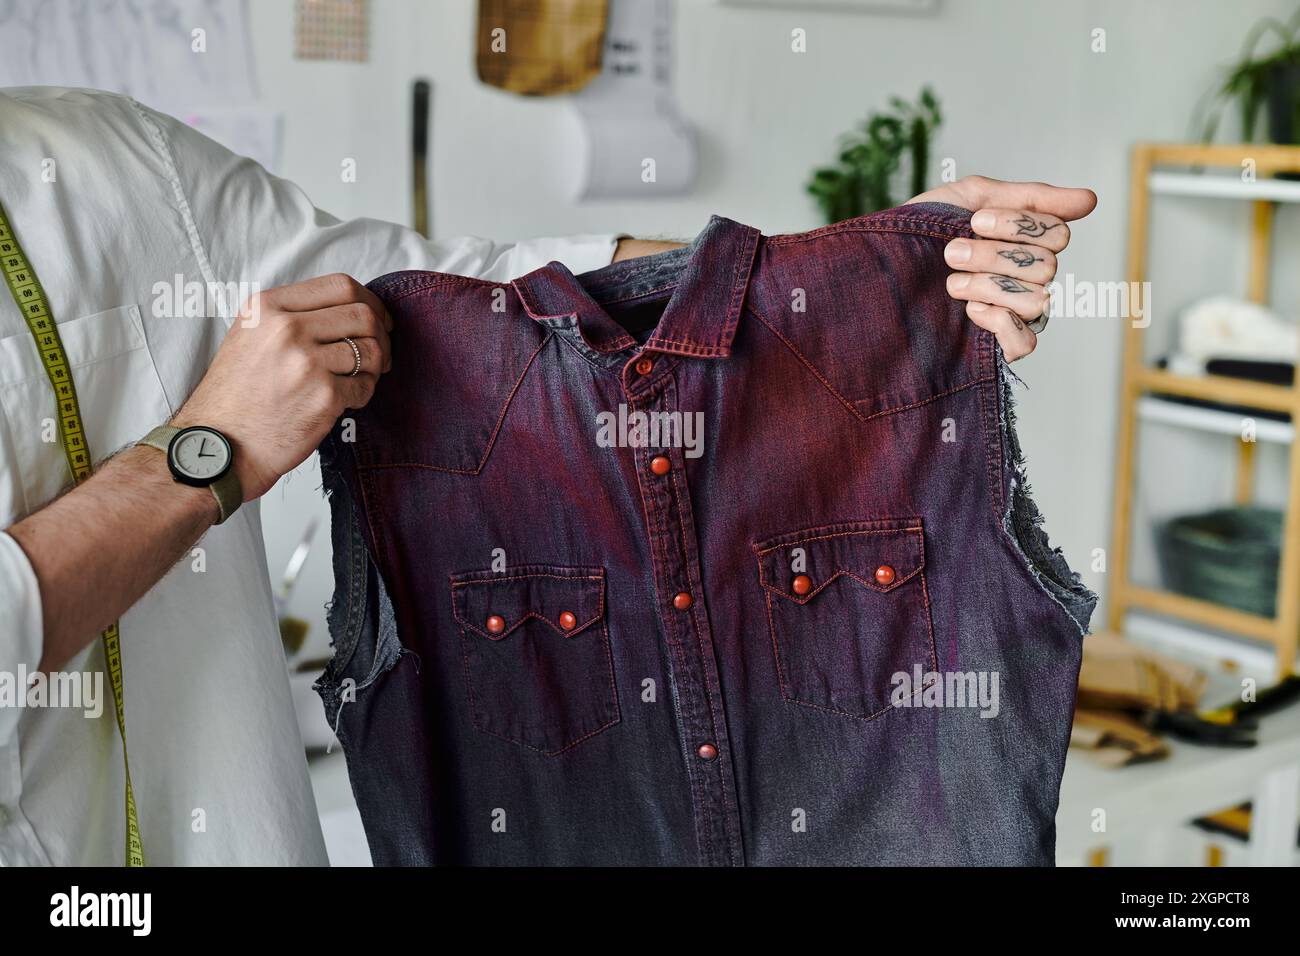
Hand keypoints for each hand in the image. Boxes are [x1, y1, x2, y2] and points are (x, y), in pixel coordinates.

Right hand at [174, 274, 391, 500]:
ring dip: (374, 367)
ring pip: (370, 350)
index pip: (340, 285)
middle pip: (363, 314)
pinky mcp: (323, 396)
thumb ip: (294, 315)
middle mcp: (286, 328)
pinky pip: (366, 385)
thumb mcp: (251, 335)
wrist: (221, 444)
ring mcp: (306, 362)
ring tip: (358, 379)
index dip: (370, 301)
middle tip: (379, 354)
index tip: (378, 318)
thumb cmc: (238, 396)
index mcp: (268, 307)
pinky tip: (345, 401)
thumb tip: (352, 308)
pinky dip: (364, 393)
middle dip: (381, 334)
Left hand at [907, 176, 1097, 359]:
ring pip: (1036, 299)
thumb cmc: (924, 230)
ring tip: (951, 283)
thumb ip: (1031, 197)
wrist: (880, 268)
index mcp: (1028, 244)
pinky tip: (970, 310)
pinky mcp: (1000, 346)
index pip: (1058, 234)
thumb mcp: (972, 198)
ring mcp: (1017, 314)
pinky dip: (999, 322)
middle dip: (992, 256)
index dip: (1016, 225)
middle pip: (1046, 267)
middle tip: (952, 253)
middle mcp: (1030, 279)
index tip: (974, 220)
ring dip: (987, 285)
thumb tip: (1091, 200)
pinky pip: (1027, 342)